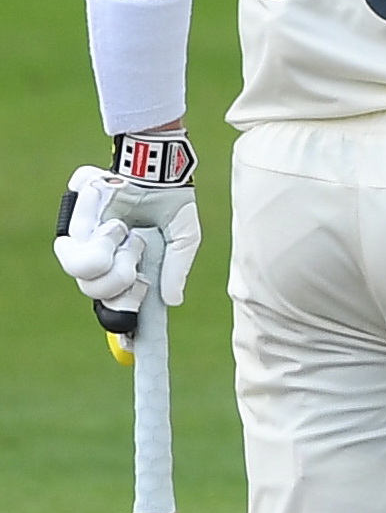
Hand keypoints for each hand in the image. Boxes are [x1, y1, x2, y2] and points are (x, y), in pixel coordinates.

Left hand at [53, 134, 202, 315]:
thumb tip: (172, 301)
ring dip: (115, 260)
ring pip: (88, 284)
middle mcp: (108, 265)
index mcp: (133, 270)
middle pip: (102, 300)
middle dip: (126, 279)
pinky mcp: (73, 234)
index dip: (125, 329)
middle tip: (139, 250)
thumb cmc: (170, 199)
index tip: (133, 346)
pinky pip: (75, 259)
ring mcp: (89, 251)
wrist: (153, 167)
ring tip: (125, 233)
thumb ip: (177, 269)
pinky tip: (113, 225)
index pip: (123, 307)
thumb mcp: (184, 238)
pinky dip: (99, 243)